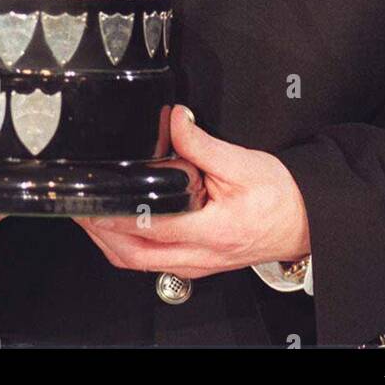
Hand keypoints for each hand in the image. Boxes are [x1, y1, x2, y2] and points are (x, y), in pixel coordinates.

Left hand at [74, 105, 309, 278]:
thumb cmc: (280, 197)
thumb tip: (174, 120)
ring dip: (110, 243)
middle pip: (132, 256)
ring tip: (92, 214)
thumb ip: (200, 143)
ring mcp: (196, 265)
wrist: (305, 220)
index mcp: (209, 231)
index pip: (148, 228)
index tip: (92, 199)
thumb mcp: (240, 161)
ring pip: (139, 263)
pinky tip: (122, 225)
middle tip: (79, 206)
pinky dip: (129, 247)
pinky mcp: (197, 263)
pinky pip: (152, 262)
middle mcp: (198, 256)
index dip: (113, 215)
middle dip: (99, 234)